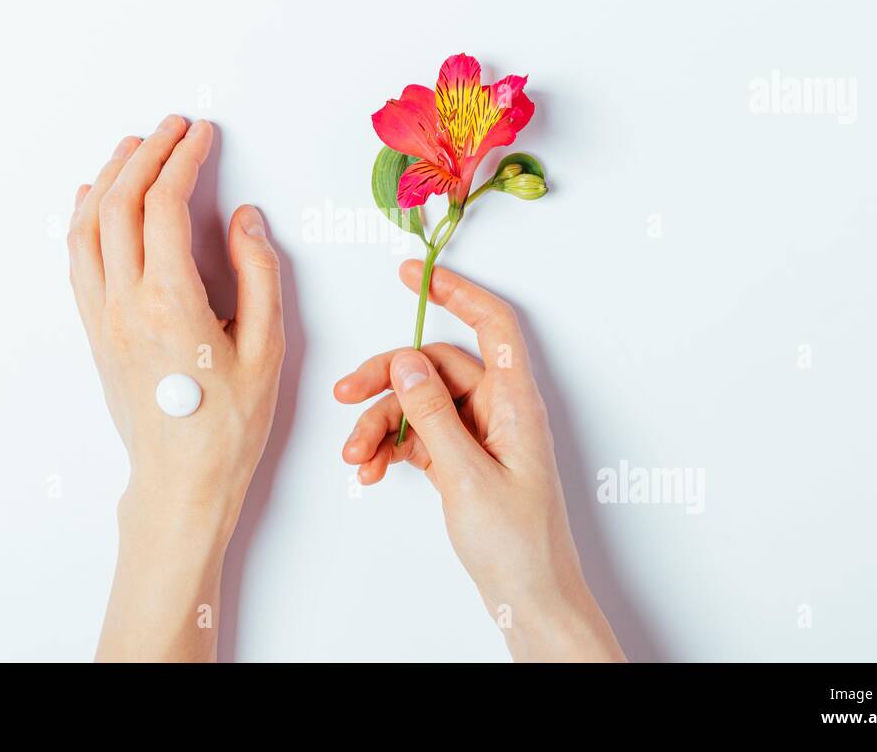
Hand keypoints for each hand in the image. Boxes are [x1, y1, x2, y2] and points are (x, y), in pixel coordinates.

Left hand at [68, 117, 283, 660]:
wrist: (181, 481)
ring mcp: (102, 318)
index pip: (165, 206)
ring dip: (108, 177)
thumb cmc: (229, 425)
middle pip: (120, 204)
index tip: (202, 134)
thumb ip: (258, 275)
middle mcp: (125, 303)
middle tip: (173, 126)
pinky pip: (78, 260)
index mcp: (170, 303)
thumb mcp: (267, 349)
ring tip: (133, 146)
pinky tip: (95, 199)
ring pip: (88, 227)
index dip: (183, 159)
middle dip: (146, 153)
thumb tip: (243, 218)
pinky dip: (84, 218)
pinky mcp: (95, 333)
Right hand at [334, 261, 623, 661]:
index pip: (493, 325)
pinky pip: (420, 436)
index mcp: (516, 402)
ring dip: (382, 424)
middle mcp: (499, 411)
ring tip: (355, 457)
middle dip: (387, 379)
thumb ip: (434, 415)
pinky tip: (371, 470)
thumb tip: (406, 360)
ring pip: (421, 404)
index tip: (412, 276)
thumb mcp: (468, 476)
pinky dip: (391, 448)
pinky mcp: (462, 461)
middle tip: (346, 394)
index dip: (456, 292)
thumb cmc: (518, 545)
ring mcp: (480, 436)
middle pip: (436, 367)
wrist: (530, 600)